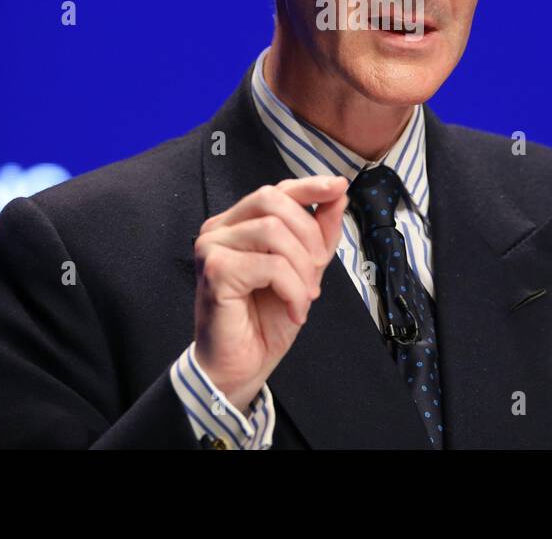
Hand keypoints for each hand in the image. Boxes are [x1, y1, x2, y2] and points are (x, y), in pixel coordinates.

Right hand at [192, 175, 347, 412]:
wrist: (241, 366)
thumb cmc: (266, 320)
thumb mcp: (305, 270)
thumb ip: (319, 232)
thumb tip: (338, 194)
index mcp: (237, 224)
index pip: (276, 190)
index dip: (309, 185)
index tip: (339, 186)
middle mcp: (219, 229)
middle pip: (272, 199)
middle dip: (308, 234)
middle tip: (317, 272)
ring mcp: (212, 248)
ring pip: (273, 232)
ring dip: (302, 269)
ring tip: (304, 298)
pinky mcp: (215, 271)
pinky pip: (270, 265)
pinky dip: (293, 289)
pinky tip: (293, 310)